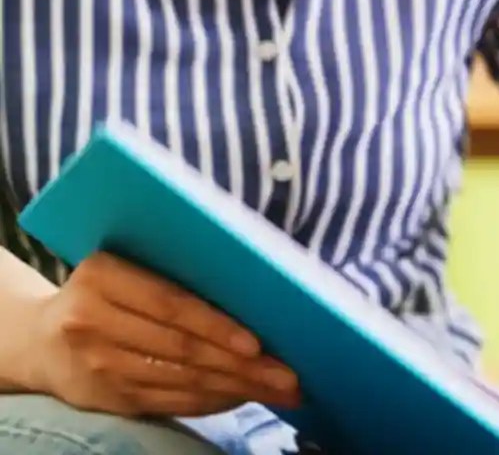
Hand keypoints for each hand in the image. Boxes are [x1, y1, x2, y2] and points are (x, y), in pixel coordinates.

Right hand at [25, 252, 299, 416]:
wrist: (40, 339)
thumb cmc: (105, 291)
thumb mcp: (124, 267)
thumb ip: (173, 272)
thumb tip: (255, 290)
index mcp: (102, 276)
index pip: (171, 305)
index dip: (216, 326)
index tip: (257, 344)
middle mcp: (92, 322)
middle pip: (181, 348)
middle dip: (242, 365)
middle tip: (288, 376)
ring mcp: (97, 365)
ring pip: (180, 380)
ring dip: (235, 388)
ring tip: (277, 390)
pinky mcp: (107, 398)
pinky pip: (170, 402)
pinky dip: (211, 402)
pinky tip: (241, 397)